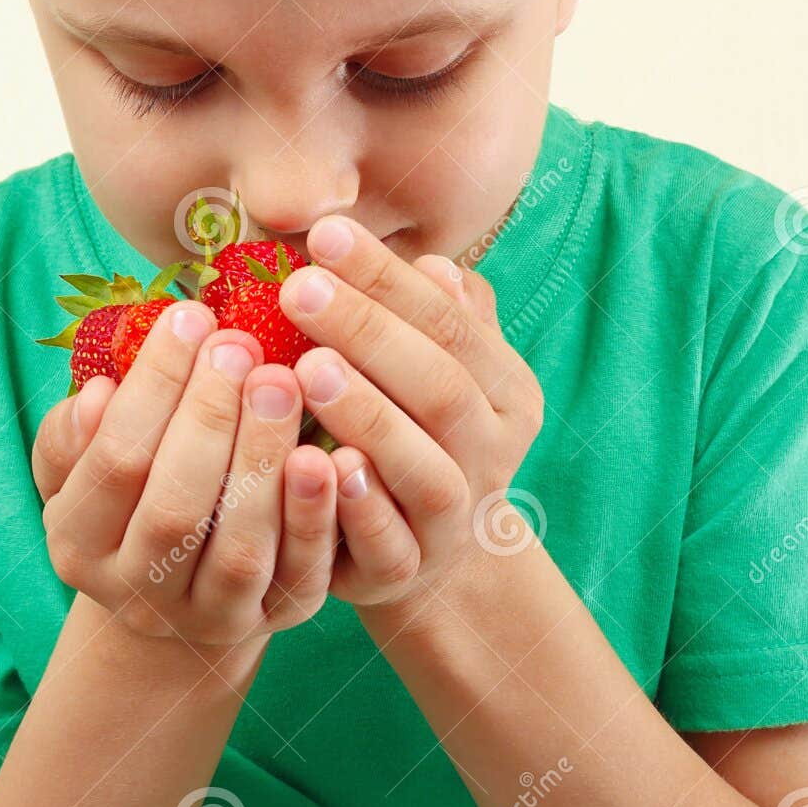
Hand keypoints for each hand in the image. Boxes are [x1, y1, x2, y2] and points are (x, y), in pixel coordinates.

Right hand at [31, 302, 338, 645]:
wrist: (184, 585)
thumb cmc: (135, 490)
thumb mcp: (84, 463)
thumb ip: (78, 429)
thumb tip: (101, 391)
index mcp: (80, 543)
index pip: (115, 461)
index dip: (154, 386)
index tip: (190, 315)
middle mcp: (138, 593)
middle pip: (174, 509)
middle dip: (209, 418)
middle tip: (240, 345)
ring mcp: (213, 614)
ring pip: (240, 548)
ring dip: (263, 460)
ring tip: (283, 382)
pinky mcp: (280, 616)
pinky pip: (302, 572)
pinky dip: (317, 514)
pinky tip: (331, 454)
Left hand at [276, 216, 544, 611]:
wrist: (429, 555)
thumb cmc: (416, 430)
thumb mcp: (437, 368)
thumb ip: (434, 318)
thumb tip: (433, 263)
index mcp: (506, 389)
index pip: (449, 322)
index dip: (388, 279)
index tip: (324, 235)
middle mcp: (493, 451)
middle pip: (440, 386)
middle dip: (370, 332)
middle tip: (301, 288)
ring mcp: (455, 519)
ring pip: (424, 467)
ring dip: (368, 414)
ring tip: (308, 367)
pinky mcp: (408, 571)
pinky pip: (390, 541)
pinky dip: (359, 505)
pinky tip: (320, 463)